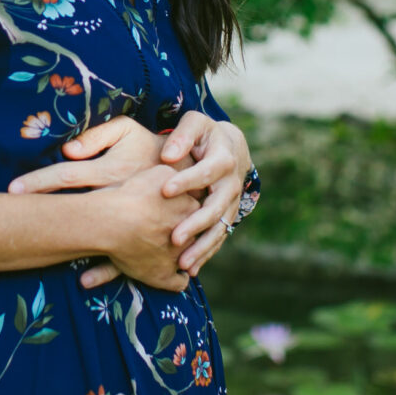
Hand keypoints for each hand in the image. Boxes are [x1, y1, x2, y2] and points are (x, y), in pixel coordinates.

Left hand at [9, 114, 197, 286]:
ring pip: (101, 243)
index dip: (40, 182)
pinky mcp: (148, 241)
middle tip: (14, 219)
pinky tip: (85, 281)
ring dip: (74, 251)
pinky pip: (124, 260)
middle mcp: (119, 199)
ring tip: (39, 256)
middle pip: (76, 210)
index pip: (68, 175)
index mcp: (111, 172)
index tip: (13, 189)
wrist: (194, 170)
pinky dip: (106, 271)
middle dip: (46, 219)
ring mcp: (134, 224)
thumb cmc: (153, 148)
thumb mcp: (127, 132)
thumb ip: (98, 136)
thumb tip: (68, 150)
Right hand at [91, 165, 197, 292]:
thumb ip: (176, 175)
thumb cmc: (132, 194)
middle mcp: (190, 234)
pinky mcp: (165, 276)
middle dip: (185, 234)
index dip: (183, 211)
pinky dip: (176, 279)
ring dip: (182, 257)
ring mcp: (179, 257)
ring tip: (167, 253)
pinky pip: (179, 281)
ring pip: (188, 257)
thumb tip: (182, 176)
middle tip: (170, 230)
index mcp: (192, 208)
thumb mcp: (160, 172)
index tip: (172, 211)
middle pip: (193, 234)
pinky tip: (170, 273)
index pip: (196, 211)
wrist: (111, 219)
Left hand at [162, 115, 253, 276]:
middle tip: (174, 238)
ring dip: (201, 247)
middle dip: (195, 224)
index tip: (164, 190)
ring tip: (182, 264)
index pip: (205, 172)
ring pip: (218, 229)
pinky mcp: (227, 218)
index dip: (186, 181)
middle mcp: (231, 186)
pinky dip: (206, 254)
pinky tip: (191, 270)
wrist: (230, 148)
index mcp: (223, 160)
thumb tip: (168, 155)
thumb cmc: (204, 134)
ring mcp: (231, 205)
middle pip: (214, 208)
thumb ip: (182, 135)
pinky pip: (218, 239)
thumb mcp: (195, 124)